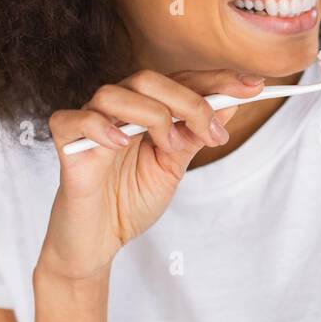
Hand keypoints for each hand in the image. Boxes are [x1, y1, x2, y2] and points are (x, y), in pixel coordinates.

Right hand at [38, 68, 265, 281]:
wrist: (98, 242)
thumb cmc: (130, 201)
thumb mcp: (174, 167)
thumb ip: (194, 135)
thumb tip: (229, 102)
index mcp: (145, 111)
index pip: (179, 81)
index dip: (216, 80)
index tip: (254, 85)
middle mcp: (118, 111)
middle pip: (149, 80)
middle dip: (190, 101)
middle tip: (213, 134)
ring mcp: (90, 126)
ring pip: (114, 93)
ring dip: (151, 115)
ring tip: (168, 146)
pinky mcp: (66, 147)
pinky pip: (73, 119)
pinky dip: (98, 127)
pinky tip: (119, 144)